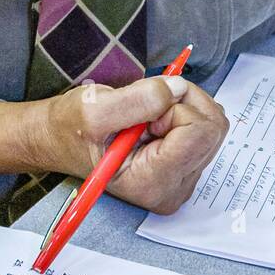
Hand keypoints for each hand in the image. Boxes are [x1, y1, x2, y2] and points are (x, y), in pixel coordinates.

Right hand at [0, 76, 228, 214]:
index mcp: (153, 182)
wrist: (61, 141)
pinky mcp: (189, 166)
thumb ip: (139, 98)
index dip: (173, 107)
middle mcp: (175, 188)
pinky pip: (206, 126)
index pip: (198, 131)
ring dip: (183, 105)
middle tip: (146, 109)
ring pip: (213, 123)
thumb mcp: (94, 108)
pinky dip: (184, 111)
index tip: (143, 113)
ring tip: (147, 115)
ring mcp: (185, 179)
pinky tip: (156, 121)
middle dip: (182, 103)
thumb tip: (178, 86)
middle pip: (212, 126)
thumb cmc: (71, 129)